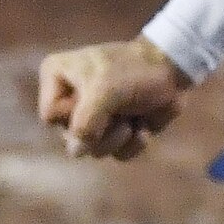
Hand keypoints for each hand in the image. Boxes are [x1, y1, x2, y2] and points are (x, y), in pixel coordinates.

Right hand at [36, 39, 190, 160]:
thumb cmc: (135, 70)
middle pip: (71, 138)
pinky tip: (143, 127)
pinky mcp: (114, 130)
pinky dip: (132, 144)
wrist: (173, 68)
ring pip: (93, 150)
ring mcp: (92, 116)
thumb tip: (75, 152)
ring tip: (132, 118)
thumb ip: (83, 123)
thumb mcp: (104, 92)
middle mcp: (69, 97)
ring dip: (118, 138)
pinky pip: (114, 154)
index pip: (50, 116)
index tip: (96, 96)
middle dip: (100, 131)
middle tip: (120, 113)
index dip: (74, 115)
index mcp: (56, 77)